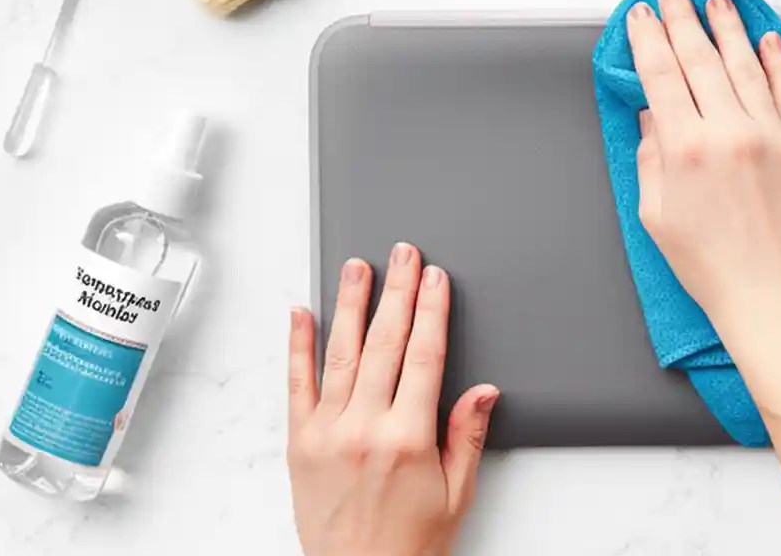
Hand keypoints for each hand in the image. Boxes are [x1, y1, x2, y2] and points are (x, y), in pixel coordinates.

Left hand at [288, 245, 498, 555]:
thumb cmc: (408, 543)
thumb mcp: (456, 493)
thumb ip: (467, 435)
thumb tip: (484, 389)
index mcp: (408, 438)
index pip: (424, 356)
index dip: (431, 311)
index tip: (435, 278)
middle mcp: (364, 428)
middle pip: (385, 343)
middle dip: (397, 292)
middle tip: (403, 254)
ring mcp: (326, 432)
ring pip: (340, 353)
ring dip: (350, 304)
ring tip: (357, 267)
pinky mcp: (299, 443)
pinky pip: (296, 384)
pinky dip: (298, 345)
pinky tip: (302, 313)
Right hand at [627, 0, 780, 375]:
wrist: (771, 297)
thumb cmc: (709, 266)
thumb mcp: (657, 215)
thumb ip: (650, 158)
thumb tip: (652, 115)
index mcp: (685, 150)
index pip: (661, 76)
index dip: (648, 40)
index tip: (640, 15)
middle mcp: (730, 133)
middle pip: (700, 59)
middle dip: (682, 20)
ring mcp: (772, 136)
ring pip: (745, 66)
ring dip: (728, 29)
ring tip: (717, 2)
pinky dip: (777, 61)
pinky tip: (766, 38)